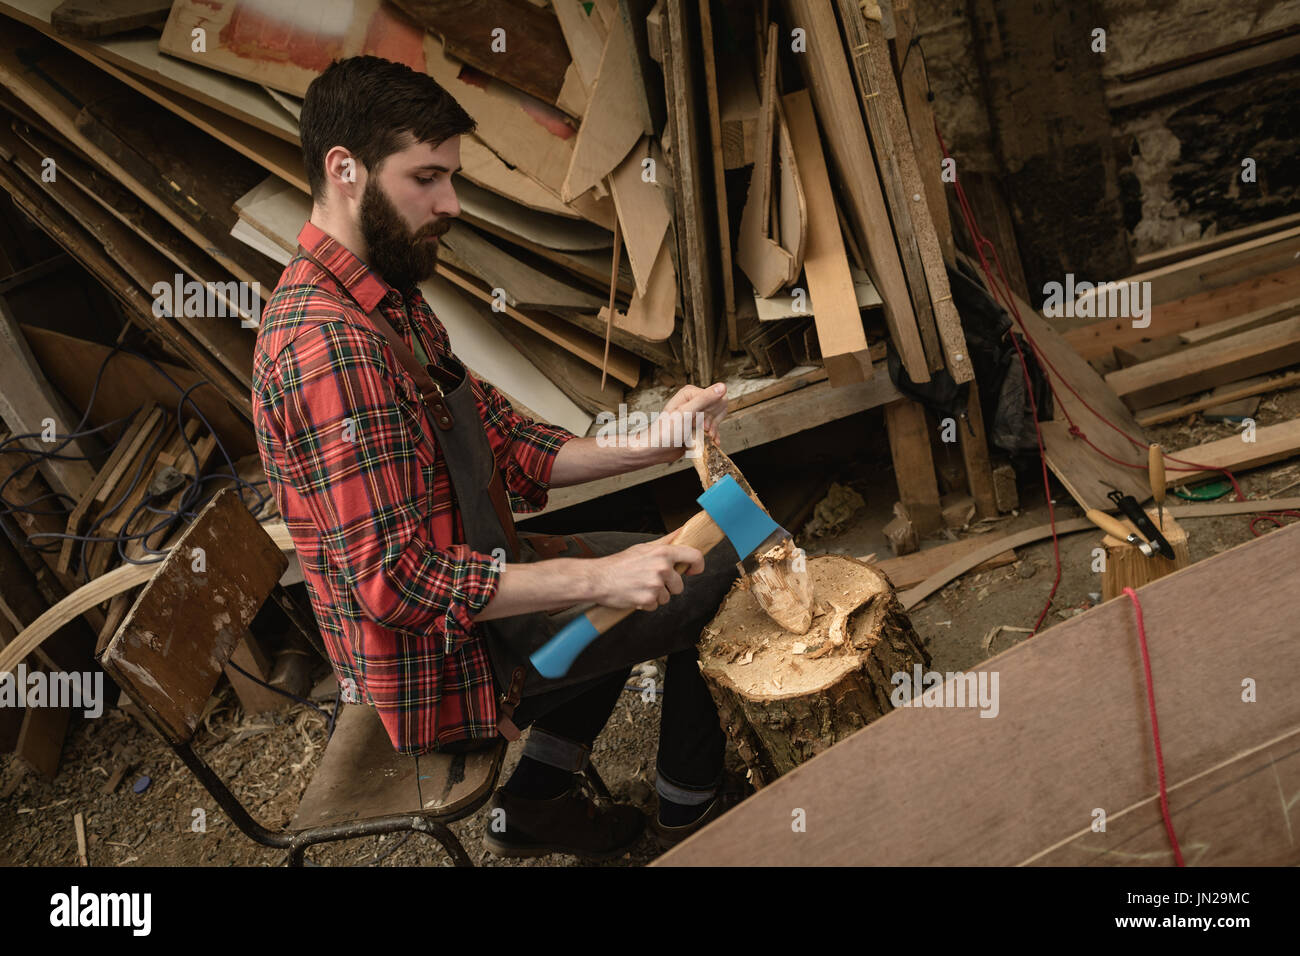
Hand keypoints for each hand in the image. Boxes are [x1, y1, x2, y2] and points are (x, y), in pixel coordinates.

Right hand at [587, 536, 705, 611]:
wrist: (598, 578)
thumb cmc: (620, 563)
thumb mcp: (644, 548)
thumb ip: (667, 541)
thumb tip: (684, 530)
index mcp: (663, 553)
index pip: (695, 556)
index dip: (698, 565)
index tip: (693, 571)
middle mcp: (662, 568)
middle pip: (679, 585)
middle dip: (668, 586)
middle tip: (650, 580)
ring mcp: (655, 585)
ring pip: (667, 597)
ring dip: (656, 596)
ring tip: (640, 587)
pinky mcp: (648, 600)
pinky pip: (655, 606)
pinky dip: (646, 604)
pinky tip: (635, 594)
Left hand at [639, 382, 727, 462]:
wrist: (656, 450)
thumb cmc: (665, 432)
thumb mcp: (686, 414)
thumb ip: (704, 399)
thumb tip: (722, 387)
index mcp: (691, 393)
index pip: (718, 397)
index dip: (713, 412)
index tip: (703, 423)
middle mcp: (694, 401)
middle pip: (719, 408)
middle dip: (714, 421)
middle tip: (702, 429)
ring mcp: (697, 414)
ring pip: (717, 419)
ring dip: (714, 430)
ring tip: (703, 436)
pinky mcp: (698, 426)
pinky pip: (713, 428)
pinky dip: (713, 436)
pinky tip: (711, 442)